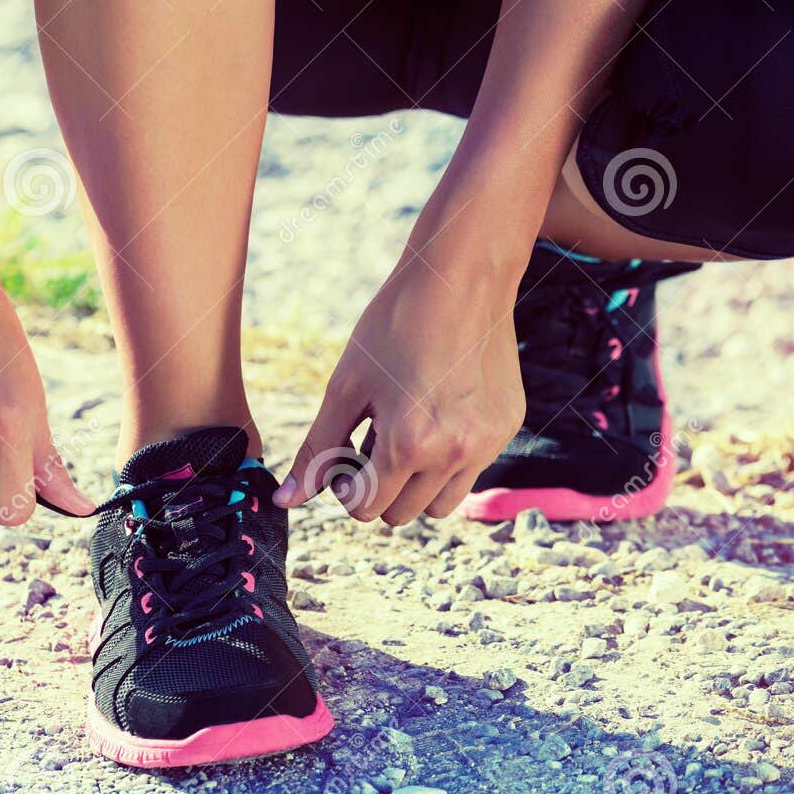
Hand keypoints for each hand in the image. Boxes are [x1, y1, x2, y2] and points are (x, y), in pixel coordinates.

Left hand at [274, 250, 523, 523]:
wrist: (460, 280)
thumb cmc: (395, 326)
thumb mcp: (346, 387)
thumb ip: (318, 449)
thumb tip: (286, 500)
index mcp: (409, 444)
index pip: (367, 508)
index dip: (346, 488)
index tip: (345, 457)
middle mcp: (454, 453)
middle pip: (403, 513)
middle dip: (379, 489)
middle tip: (371, 442)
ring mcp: (487, 443)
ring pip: (441, 503)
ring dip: (416, 485)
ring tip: (405, 435)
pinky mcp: (507, 428)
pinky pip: (472, 469)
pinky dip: (449, 459)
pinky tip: (437, 413)